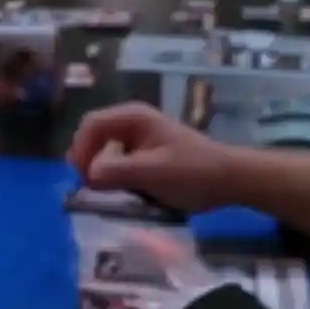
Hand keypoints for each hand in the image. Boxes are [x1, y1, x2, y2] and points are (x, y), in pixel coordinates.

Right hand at [67, 102, 235, 212]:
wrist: (229, 179)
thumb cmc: (193, 172)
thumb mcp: (153, 173)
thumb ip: (118, 171)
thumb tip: (87, 173)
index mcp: (133, 117)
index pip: (91, 125)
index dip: (80, 150)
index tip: (84, 179)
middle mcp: (133, 121)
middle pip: (94, 134)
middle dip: (87, 159)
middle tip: (90, 187)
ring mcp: (139, 135)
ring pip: (104, 148)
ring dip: (100, 168)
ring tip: (104, 191)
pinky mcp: (146, 151)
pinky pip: (118, 158)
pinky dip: (113, 173)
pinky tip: (120, 189)